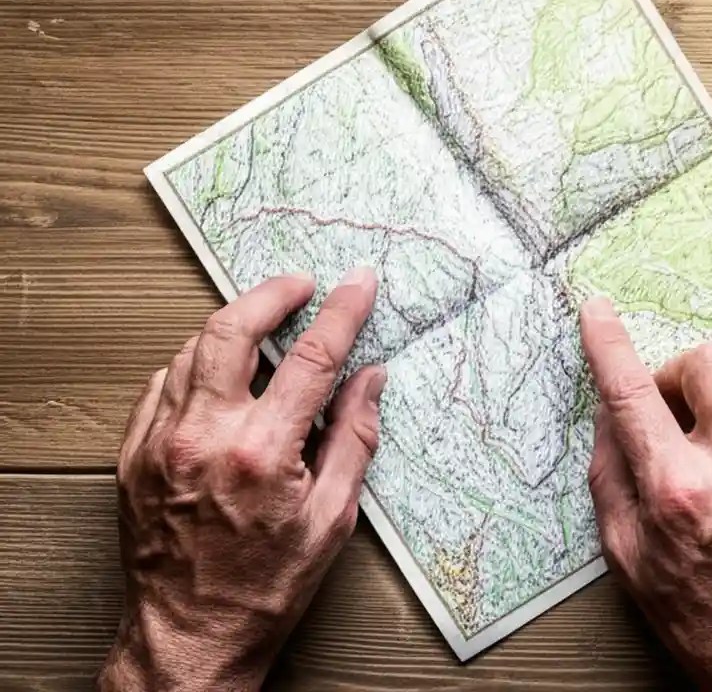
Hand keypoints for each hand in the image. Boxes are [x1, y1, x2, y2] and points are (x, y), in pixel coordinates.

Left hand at [98, 269, 384, 691]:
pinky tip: (217, 372)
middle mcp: (203, 437)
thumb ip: (354, 438)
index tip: (358, 285)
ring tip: (264, 327)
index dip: (341, 311)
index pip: (311, 357)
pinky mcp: (133, 455)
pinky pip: (160, 385)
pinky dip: (193, 365)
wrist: (191, 634)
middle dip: (271, 293)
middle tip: (300, 284)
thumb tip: (370, 379)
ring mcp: (160, 443)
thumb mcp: (333, 518)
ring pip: (189, 350)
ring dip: (231, 328)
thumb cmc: (265, 587)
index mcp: (262, 452)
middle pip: (232, 330)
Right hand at [579, 298, 711, 691]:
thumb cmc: (701, 617)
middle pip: (709, 360)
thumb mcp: (627, 558)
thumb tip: (612, 412)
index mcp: (676, 491)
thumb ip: (612, 477)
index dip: (608, 342)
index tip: (596, 311)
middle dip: (684, 370)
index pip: (631, 392)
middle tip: (681, 404)